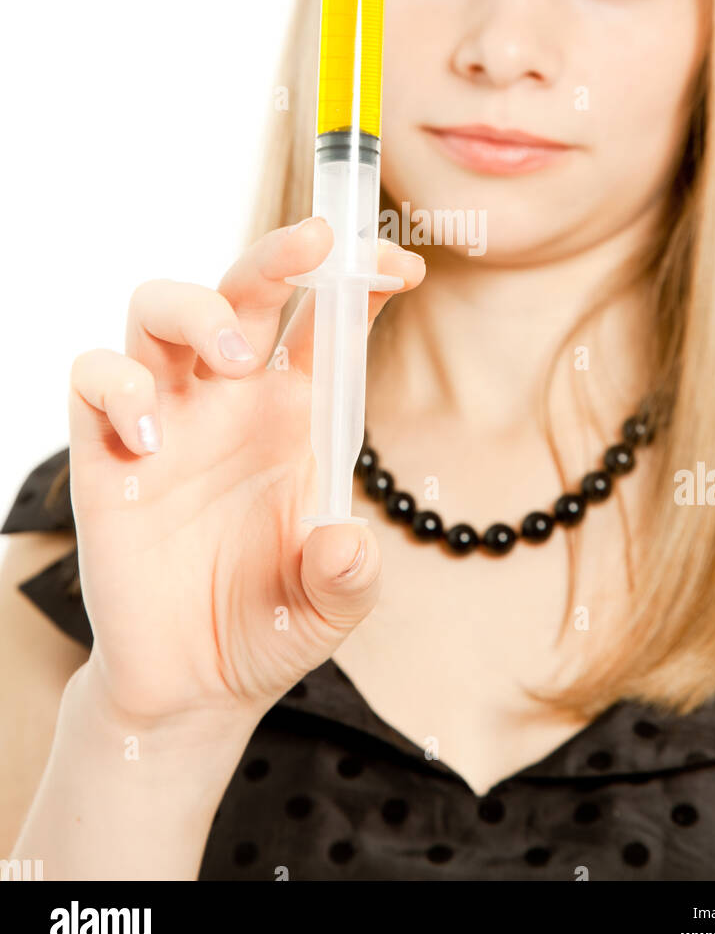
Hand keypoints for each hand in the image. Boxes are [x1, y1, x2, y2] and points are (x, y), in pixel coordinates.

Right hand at [67, 219, 424, 729]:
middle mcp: (230, 402)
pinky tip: (150, 436)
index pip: (325, 323)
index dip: (358, 281)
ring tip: (234, 359)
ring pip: (158, 309)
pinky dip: (117, 386)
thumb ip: (349, 574)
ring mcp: (165, 420)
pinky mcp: (104, 455)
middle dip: (277, 255)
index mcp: (295, 415)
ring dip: (197, 310)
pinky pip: (93, 378)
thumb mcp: (330, 605)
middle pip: (242, 291)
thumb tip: (345, 542)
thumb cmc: (270, 624)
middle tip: (313, 244)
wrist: (194, 689)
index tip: (401, 266)